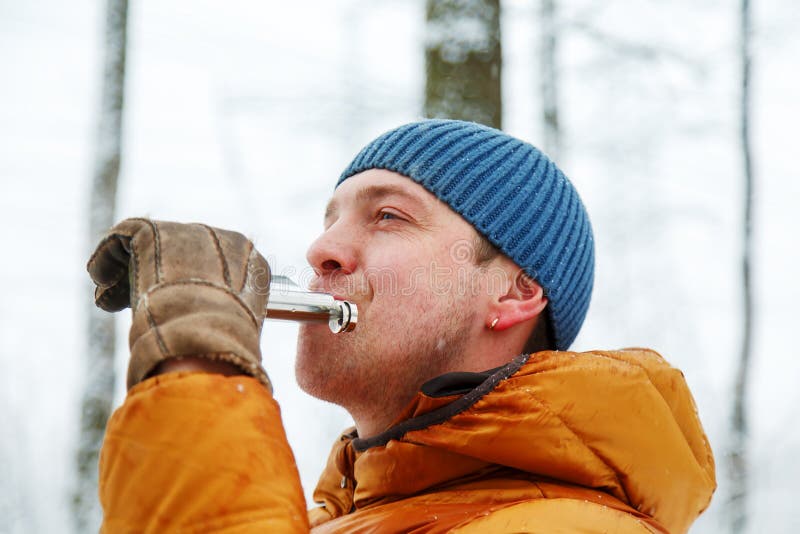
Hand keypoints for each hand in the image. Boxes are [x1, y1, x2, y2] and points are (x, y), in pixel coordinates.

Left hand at [87, 218, 270, 389]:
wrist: (204, 341)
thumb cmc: (222, 349)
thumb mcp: (236, 332)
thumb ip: (225, 317)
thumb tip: (209, 341)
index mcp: (252, 262)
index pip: (215, 264)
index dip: (190, 283)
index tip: (173, 307)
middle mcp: (223, 239)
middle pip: (184, 251)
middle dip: (160, 277)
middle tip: (142, 306)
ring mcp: (187, 233)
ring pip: (152, 244)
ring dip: (130, 272)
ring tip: (113, 300)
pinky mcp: (154, 232)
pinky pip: (122, 236)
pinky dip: (107, 258)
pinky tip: (102, 285)